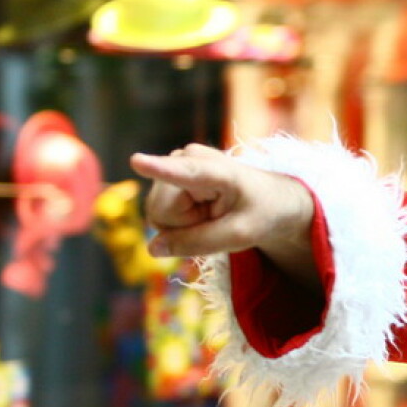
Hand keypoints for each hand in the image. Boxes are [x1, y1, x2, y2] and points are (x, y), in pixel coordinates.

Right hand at [131, 145, 317, 285]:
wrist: (270, 199)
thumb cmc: (260, 213)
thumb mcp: (240, 236)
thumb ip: (198, 243)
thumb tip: (153, 248)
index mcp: (215, 170)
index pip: (183, 172)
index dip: (157, 168)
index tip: (136, 160)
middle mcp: (186, 158)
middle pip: (160, 211)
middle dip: (183, 226)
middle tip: (214, 220)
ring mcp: (174, 164)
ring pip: (156, 213)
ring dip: (182, 224)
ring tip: (209, 214)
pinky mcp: (168, 175)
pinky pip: (158, 212)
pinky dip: (179, 221)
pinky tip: (199, 211)